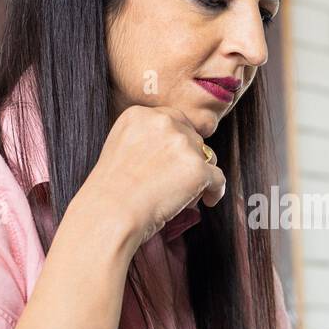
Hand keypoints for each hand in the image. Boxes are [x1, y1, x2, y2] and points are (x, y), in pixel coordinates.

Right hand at [81, 104, 226, 245]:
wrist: (110, 213)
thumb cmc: (111, 191)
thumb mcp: (120, 148)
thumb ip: (146, 139)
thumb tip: (178, 148)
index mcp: (139, 115)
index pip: (174, 120)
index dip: (177, 143)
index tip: (174, 161)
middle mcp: (163, 122)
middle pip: (192, 137)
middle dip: (188, 159)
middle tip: (174, 182)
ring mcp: (182, 144)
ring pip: (208, 157)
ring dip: (200, 175)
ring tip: (182, 195)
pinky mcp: (198, 168)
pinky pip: (218, 179)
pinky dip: (215, 192)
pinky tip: (207, 201)